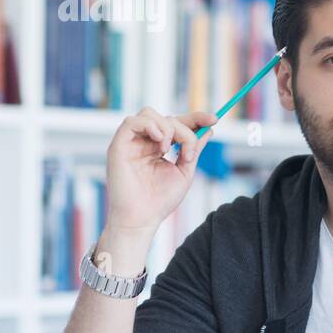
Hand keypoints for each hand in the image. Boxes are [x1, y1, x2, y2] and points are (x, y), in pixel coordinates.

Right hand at [104, 107, 218, 236]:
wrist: (142, 218)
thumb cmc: (160, 200)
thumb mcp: (184, 171)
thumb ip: (194, 149)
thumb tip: (208, 129)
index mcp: (158, 147)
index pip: (177, 123)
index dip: (195, 118)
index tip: (214, 119)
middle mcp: (144, 142)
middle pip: (166, 117)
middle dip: (184, 128)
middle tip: (189, 151)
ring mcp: (131, 143)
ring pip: (149, 114)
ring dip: (167, 128)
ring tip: (169, 150)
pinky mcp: (118, 145)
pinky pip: (132, 122)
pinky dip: (150, 126)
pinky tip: (160, 143)